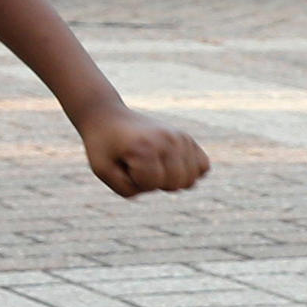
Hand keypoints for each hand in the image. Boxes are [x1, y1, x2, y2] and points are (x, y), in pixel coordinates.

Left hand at [81, 107, 207, 197]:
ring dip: (171, 179)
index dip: (133, 180)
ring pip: (191, 180)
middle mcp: (167, 140)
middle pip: (176, 185)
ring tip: (152, 163)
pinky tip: (170, 164)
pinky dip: (189, 172)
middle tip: (136, 163)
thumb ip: (130, 189)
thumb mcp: (104, 172)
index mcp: (144, 147)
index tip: (121, 162)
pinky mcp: (187, 138)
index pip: (150, 185)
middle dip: (154, 182)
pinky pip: (203, 167)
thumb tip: (170, 187)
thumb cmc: (103, 147)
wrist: (107, 116)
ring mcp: (180, 137)